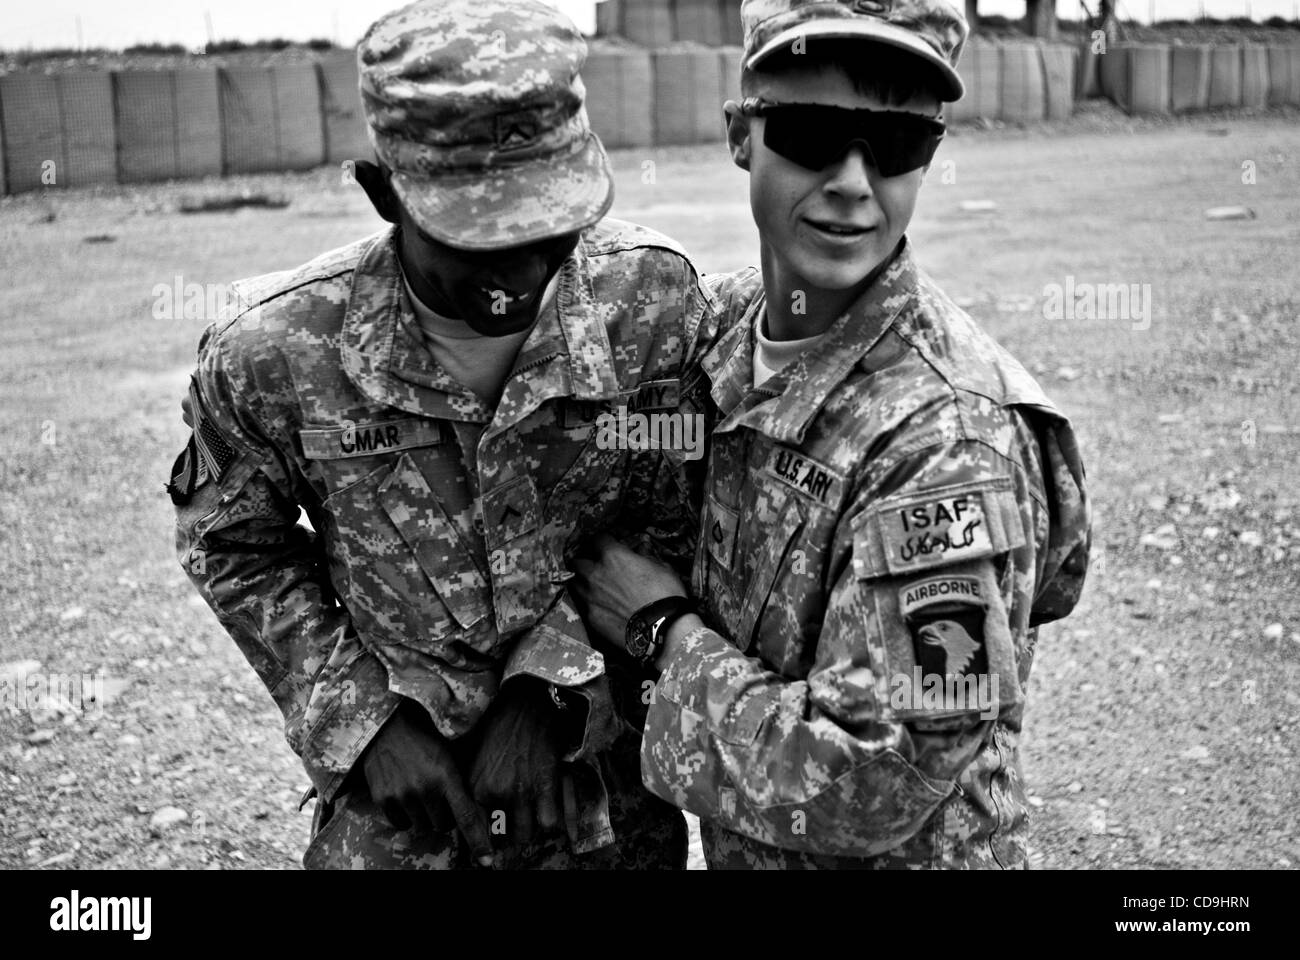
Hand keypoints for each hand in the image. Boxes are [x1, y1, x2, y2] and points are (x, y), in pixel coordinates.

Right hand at [361, 699, 494, 865]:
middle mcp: (424, 788)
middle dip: (445, 816)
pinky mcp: (382, 799)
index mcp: (446, 775)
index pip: (466, 816)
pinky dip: (406, 816)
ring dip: (426, 816)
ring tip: (422, 792)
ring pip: (422, 827)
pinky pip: (401, 824)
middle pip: (443, 825)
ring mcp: (401, 795)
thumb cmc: (426, 738)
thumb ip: (461, 783)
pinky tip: (406, 795)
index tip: (487, 861)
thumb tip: (483, 812)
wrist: (388, 725)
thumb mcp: (450, 755)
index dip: (478, 841)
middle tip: (440, 796)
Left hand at [469, 678, 569, 846]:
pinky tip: (549, 810)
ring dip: (530, 831)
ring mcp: (520, 790)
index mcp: (474, 786)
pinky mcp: (545, 784)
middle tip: (513, 832)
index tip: (487, 856)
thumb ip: (471, 786)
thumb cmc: (500, 727)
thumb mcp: (474, 756)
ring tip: (531, 821)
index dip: (482, 846)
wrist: (527, 704)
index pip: (473, 832)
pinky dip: (550, 821)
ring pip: (526, 834)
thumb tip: (463, 814)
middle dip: (509, 838)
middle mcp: (494, 792)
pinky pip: (549, 822)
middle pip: (502, 838)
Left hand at [570, 533, 687, 651]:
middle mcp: (595, 574)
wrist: (662, 629)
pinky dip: (589, 603)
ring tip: (593, 586)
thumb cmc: (665, 594)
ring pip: (575, 583)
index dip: (604, 541)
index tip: (609, 545)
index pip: (598, 539)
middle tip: (595, 566)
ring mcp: (590, 596)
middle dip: (585, 562)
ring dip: (582, 582)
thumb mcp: (661, 568)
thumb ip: (646, 556)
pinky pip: (583, 605)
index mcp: (613, 556)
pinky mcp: (591, 617)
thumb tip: (641, 549)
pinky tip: (600, 606)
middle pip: (577, 562)